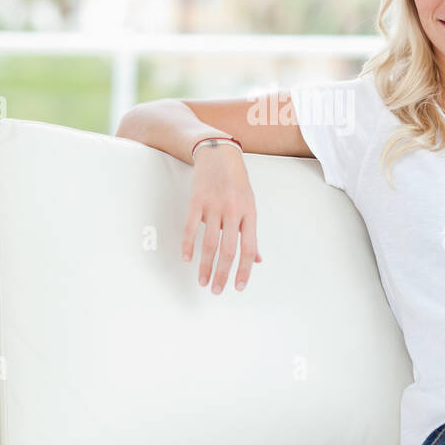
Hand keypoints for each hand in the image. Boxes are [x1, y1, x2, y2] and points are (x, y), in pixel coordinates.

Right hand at [181, 144, 261, 293]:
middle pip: (228, 250)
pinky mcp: (197, 201)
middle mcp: (232, 211)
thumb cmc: (237, 182)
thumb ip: (251, 233)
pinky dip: (188, 245)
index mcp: (249, 214)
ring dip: (205, 265)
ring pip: (209, 243)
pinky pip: (191, 227)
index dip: (244, 270)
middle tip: (216, 290)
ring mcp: (214, 206)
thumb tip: (257, 259)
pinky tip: (187, 258)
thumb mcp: (250, 205)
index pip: (248, 249)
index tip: (238, 287)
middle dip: (222, 274)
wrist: (219, 154)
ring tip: (202, 281)